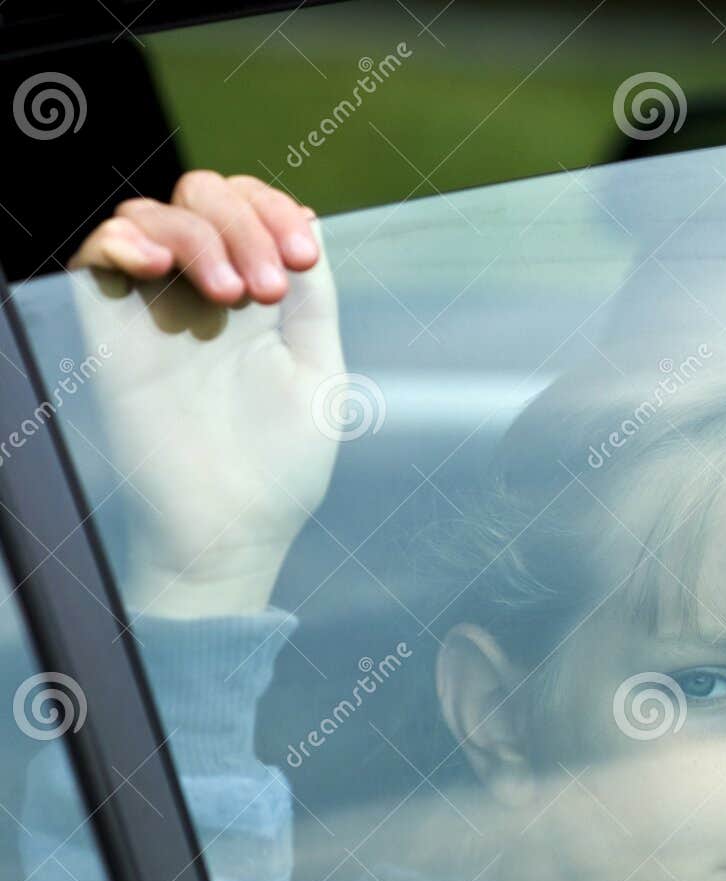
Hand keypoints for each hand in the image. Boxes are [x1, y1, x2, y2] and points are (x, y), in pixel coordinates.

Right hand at [69, 172, 343, 616]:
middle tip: (265, 289)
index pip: (253, 209)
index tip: (302, 258)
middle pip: (202, 196)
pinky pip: (95, 253)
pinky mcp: (111, 331)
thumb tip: (308, 219)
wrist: (229, 528)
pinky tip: (158, 264)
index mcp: (260, 298)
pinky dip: (122, 237)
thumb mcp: (319, 372)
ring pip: (152, 213)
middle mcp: (204, 293)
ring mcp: (156, 308)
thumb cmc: (280, 466)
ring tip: (230, 295)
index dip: (275, 210)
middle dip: (242, 221)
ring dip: (197, 234)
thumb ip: (314, 299)